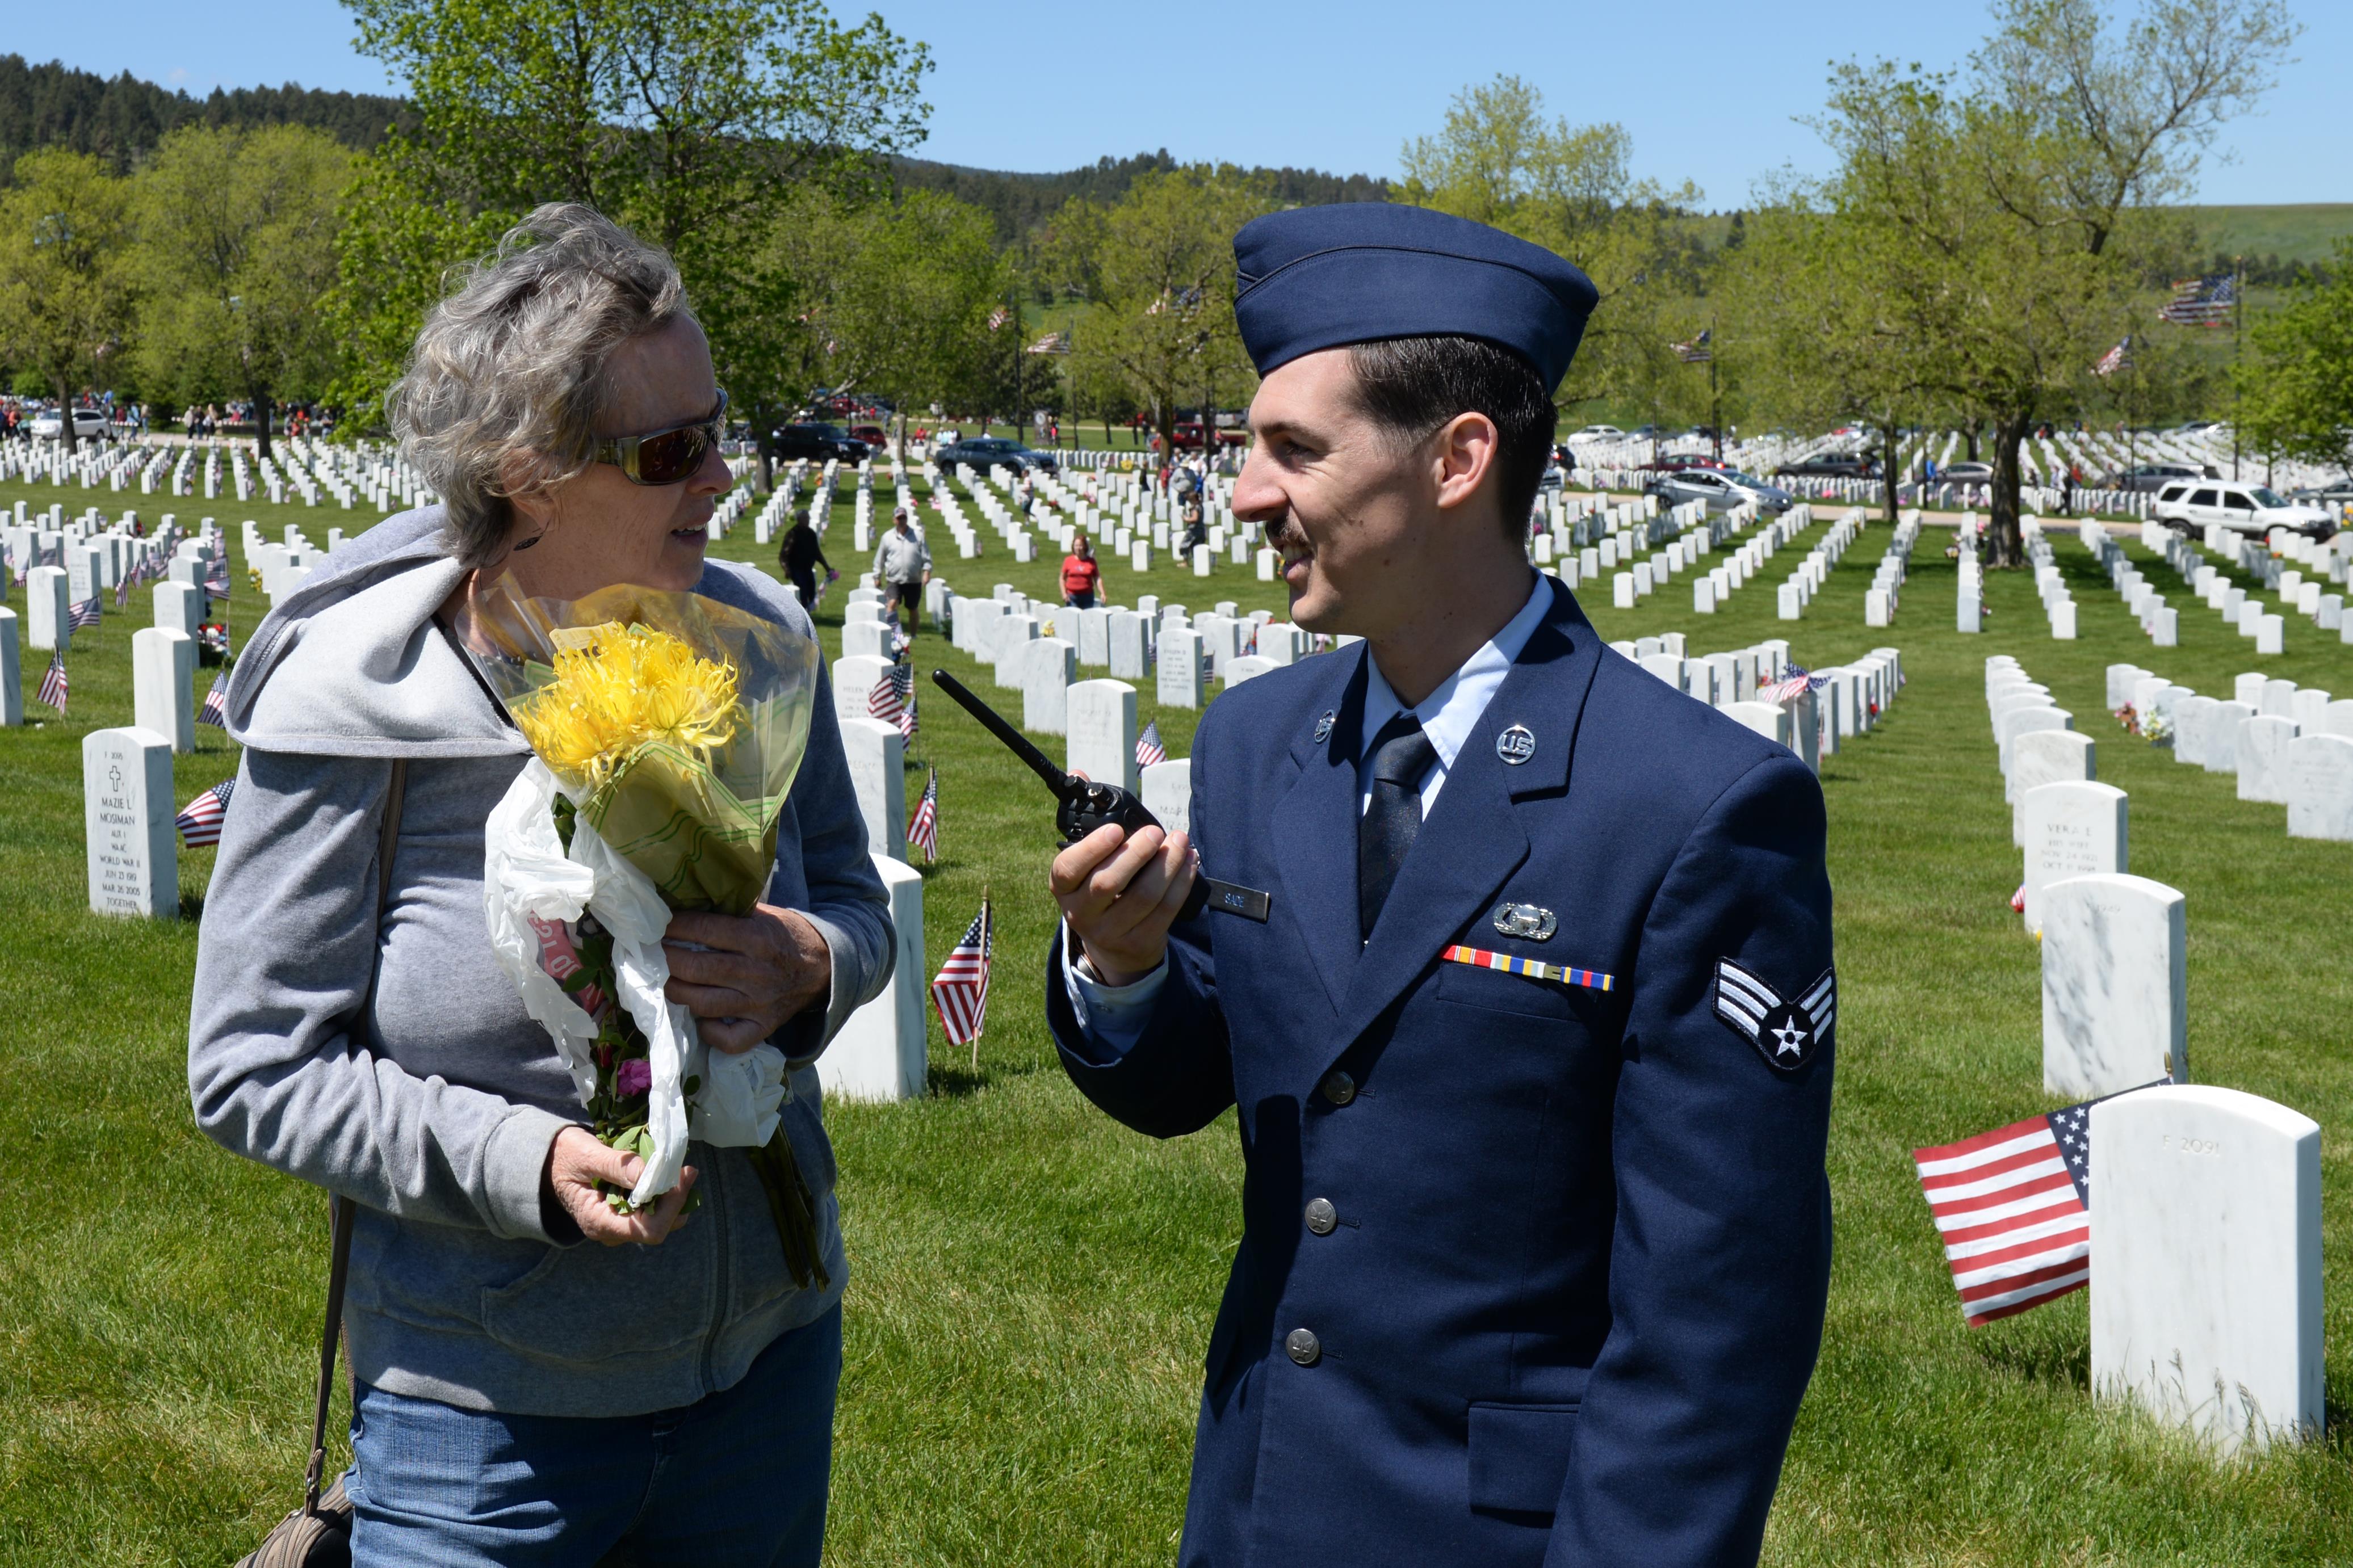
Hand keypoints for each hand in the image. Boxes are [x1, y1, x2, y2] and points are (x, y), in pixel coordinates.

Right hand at [544, 1124, 697, 1245]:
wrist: (549, 1161)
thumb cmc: (564, 1156)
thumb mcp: (586, 1155)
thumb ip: (617, 1166)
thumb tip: (651, 1174)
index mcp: (599, 1222)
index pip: (648, 1229)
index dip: (672, 1204)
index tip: (682, 1174)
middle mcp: (612, 1230)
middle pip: (660, 1226)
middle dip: (677, 1199)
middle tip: (685, 1168)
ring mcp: (620, 1223)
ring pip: (661, 1220)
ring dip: (675, 1196)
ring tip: (677, 1169)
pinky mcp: (626, 1213)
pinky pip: (654, 1210)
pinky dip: (666, 1193)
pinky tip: (666, 1174)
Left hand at [662, 902, 830, 1053]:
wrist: (823, 967)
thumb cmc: (785, 936)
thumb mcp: (764, 914)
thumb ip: (730, 913)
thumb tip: (683, 905)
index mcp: (757, 938)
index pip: (704, 930)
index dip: (673, 927)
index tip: (657, 925)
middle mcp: (755, 972)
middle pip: (696, 968)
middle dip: (665, 959)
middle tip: (653, 953)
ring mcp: (758, 1004)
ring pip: (702, 1004)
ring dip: (675, 992)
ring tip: (666, 981)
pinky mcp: (763, 1027)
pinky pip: (728, 1040)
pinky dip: (708, 1032)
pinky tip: (700, 1017)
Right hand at [1050, 822, 1194, 986]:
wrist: (1114, 947)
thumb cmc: (1102, 893)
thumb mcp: (1087, 871)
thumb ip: (1096, 841)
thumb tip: (1103, 797)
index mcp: (1063, 888)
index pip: (1067, 868)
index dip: (1092, 848)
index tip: (1116, 829)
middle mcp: (1080, 913)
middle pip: (1108, 882)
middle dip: (1137, 853)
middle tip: (1155, 832)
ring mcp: (1109, 932)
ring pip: (1144, 895)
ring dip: (1167, 864)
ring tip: (1180, 842)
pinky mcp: (1138, 942)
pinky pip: (1165, 909)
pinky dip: (1182, 882)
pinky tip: (1189, 862)